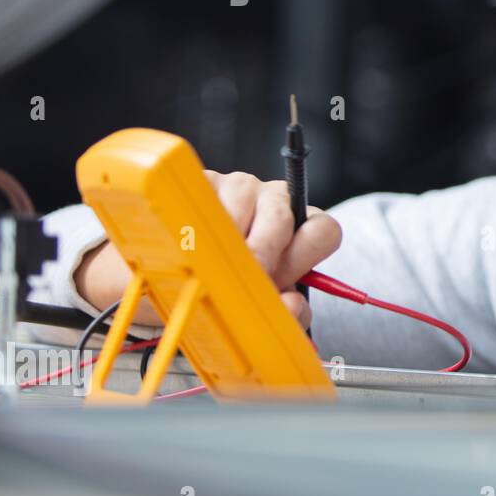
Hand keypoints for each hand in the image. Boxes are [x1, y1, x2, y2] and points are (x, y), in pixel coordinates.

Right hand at [77, 171, 341, 330]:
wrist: (171, 286)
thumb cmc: (225, 292)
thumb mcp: (256, 309)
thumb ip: (283, 315)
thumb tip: (292, 306)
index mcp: (300, 231)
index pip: (324, 231)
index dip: (302, 256)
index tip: (278, 280)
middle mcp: (277, 203)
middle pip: (284, 214)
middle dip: (262, 250)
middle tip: (240, 275)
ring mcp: (241, 187)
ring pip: (242, 198)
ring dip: (223, 235)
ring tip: (207, 260)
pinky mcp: (203, 180)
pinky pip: (203, 193)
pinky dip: (194, 221)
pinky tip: (185, 242)